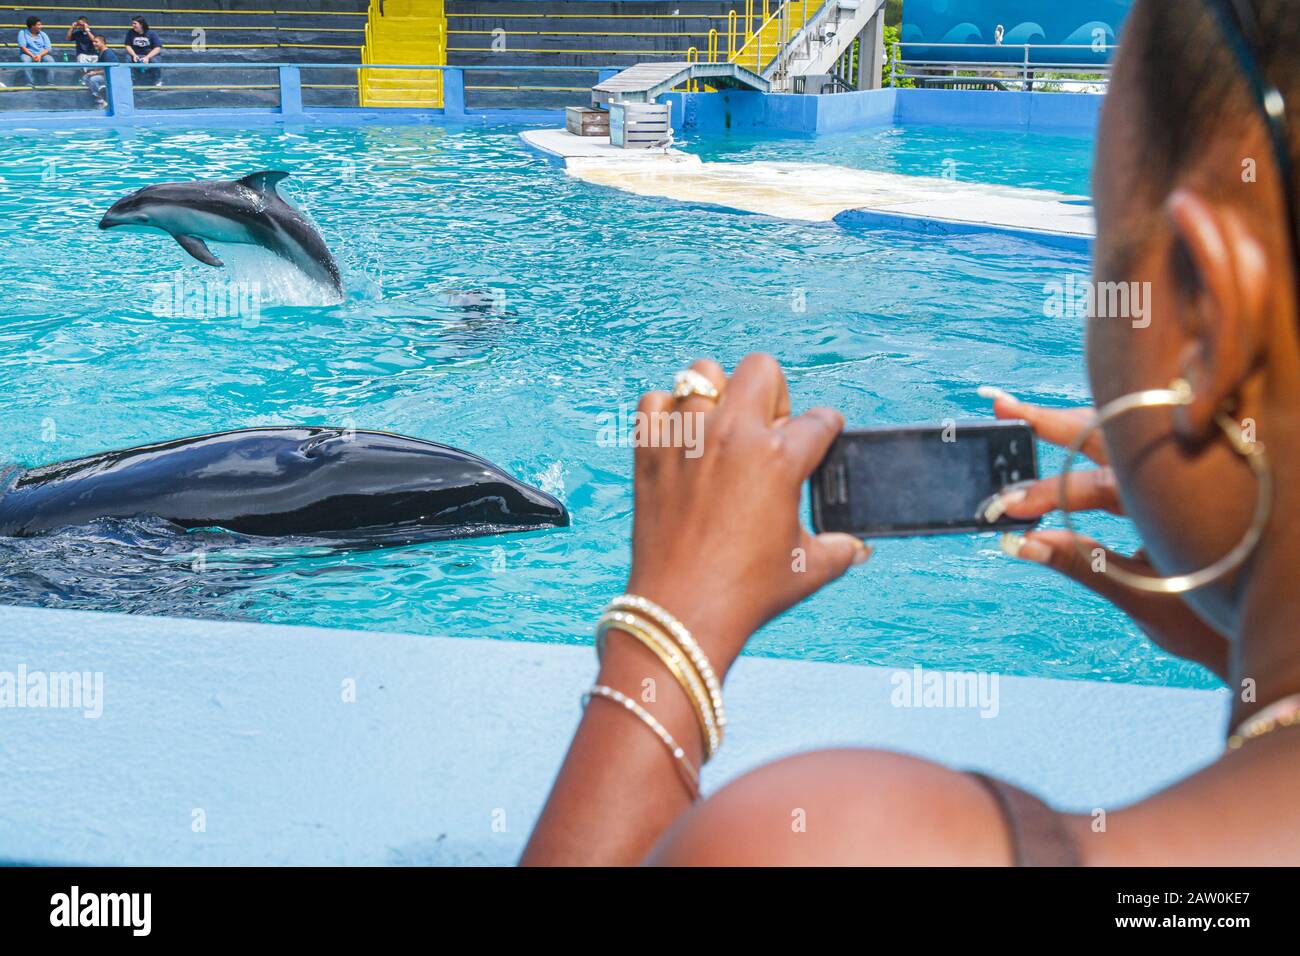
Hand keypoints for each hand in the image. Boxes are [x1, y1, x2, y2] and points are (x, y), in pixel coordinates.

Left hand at [624, 354, 869, 675]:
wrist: (681, 611)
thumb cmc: (748, 592)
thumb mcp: (808, 569)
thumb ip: (840, 549)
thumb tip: (859, 547)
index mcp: (780, 457)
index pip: (819, 419)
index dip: (825, 431)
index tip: (818, 440)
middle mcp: (733, 435)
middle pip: (762, 369)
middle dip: (774, 394)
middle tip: (768, 431)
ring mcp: (687, 438)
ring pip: (703, 374)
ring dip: (717, 396)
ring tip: (721, 431)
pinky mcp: (649, 451)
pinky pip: (654, 402)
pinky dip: (668, 414)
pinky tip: (681, 442)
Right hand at [984, 388, 1228, 678]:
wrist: (1260, 621)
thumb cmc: (1212, 617)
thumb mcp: (1142, 595)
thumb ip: (1081, 564)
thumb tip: (1023, 544)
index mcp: (1170, 501)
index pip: (1092, 484)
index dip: (1044, 494)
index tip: (1007, 507)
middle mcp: (1175, 477)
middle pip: (1102, 435)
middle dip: (1046, 421)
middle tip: (1002, 407)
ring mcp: (1175, 478)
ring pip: (1114, 439)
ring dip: (1066, 426)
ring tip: (1020, 413)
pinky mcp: (1172, 488)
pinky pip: (1125, 455)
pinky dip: (1090, 444)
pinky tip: (1061, 437)